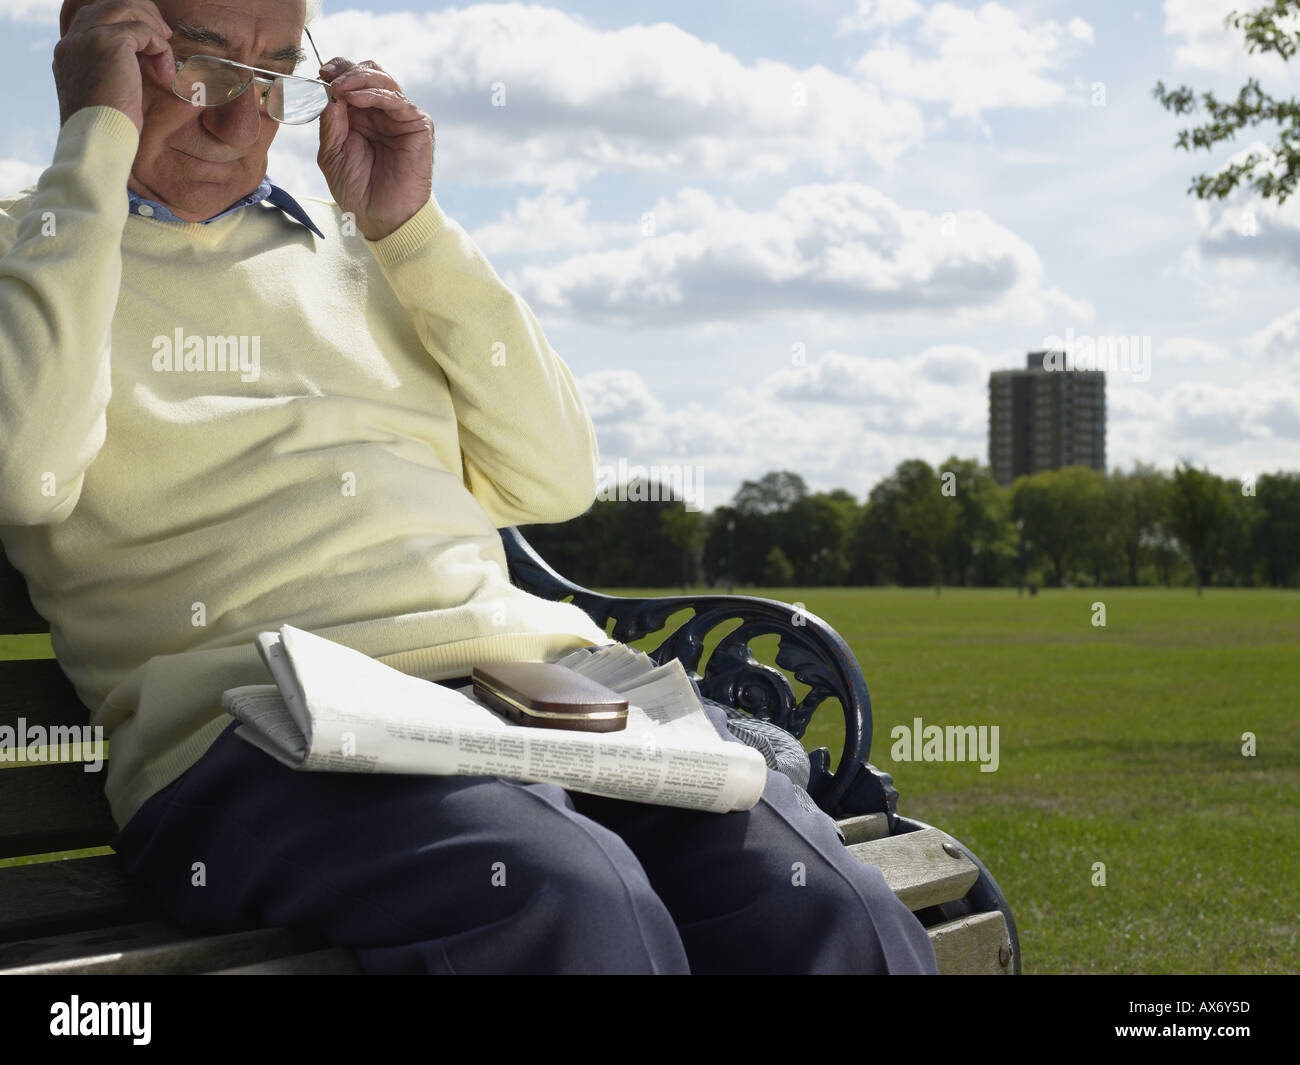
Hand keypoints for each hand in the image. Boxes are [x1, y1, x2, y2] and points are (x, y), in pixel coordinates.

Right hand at [53, 0, 173, 134]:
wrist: (98, 141)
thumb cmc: (107, 130)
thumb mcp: (102, 96)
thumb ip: (107, 72)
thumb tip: (134, 65)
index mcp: (69, 52)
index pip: (94, 17)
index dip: (124, 21)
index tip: (148, 40)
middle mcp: (73, 40)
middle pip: (109, 4)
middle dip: (142, 14)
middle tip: (164, 36)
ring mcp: (88, 38)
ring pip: (126, 8)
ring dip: (153, 26)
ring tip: (167, 47)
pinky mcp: (109, 42)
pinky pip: (143, 30)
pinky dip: (161, 48)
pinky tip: (165, 73)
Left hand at [316, 57, 433, 241]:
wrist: (381, 216)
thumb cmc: (357, 190)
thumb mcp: (332, 152)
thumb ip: (330, 121)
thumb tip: (328, 90)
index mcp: (360, 116)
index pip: (352, 79)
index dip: (337, 70)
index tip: (320, 74)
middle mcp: (381, 112)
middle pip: (369, 71)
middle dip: (347, 69)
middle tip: (329, 77)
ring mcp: (399, 117)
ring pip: (383, 79)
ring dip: (358, 78)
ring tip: (340, 89)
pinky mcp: (417, 125)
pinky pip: (397, 100)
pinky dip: (375, 94)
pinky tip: (356, 99)